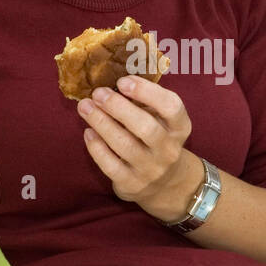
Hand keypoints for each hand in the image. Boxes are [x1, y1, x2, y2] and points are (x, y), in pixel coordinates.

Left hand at [77, 76, 200, 220]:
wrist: (164, 183)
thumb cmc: (156, 139)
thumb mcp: (160, 120)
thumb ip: (145, 101)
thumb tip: (112, 81)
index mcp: (180, 127)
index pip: (171, 107)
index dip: (147, 92)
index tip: (122, 81)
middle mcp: (169, 150)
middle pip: (145, 127)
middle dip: (118, 107)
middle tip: (98, 93)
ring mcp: (151, 170)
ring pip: (125, 145)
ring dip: (101, 122)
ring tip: (85, 107)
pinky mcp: (132, 185)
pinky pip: (111, 165)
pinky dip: (97, 147)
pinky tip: (88, 132)